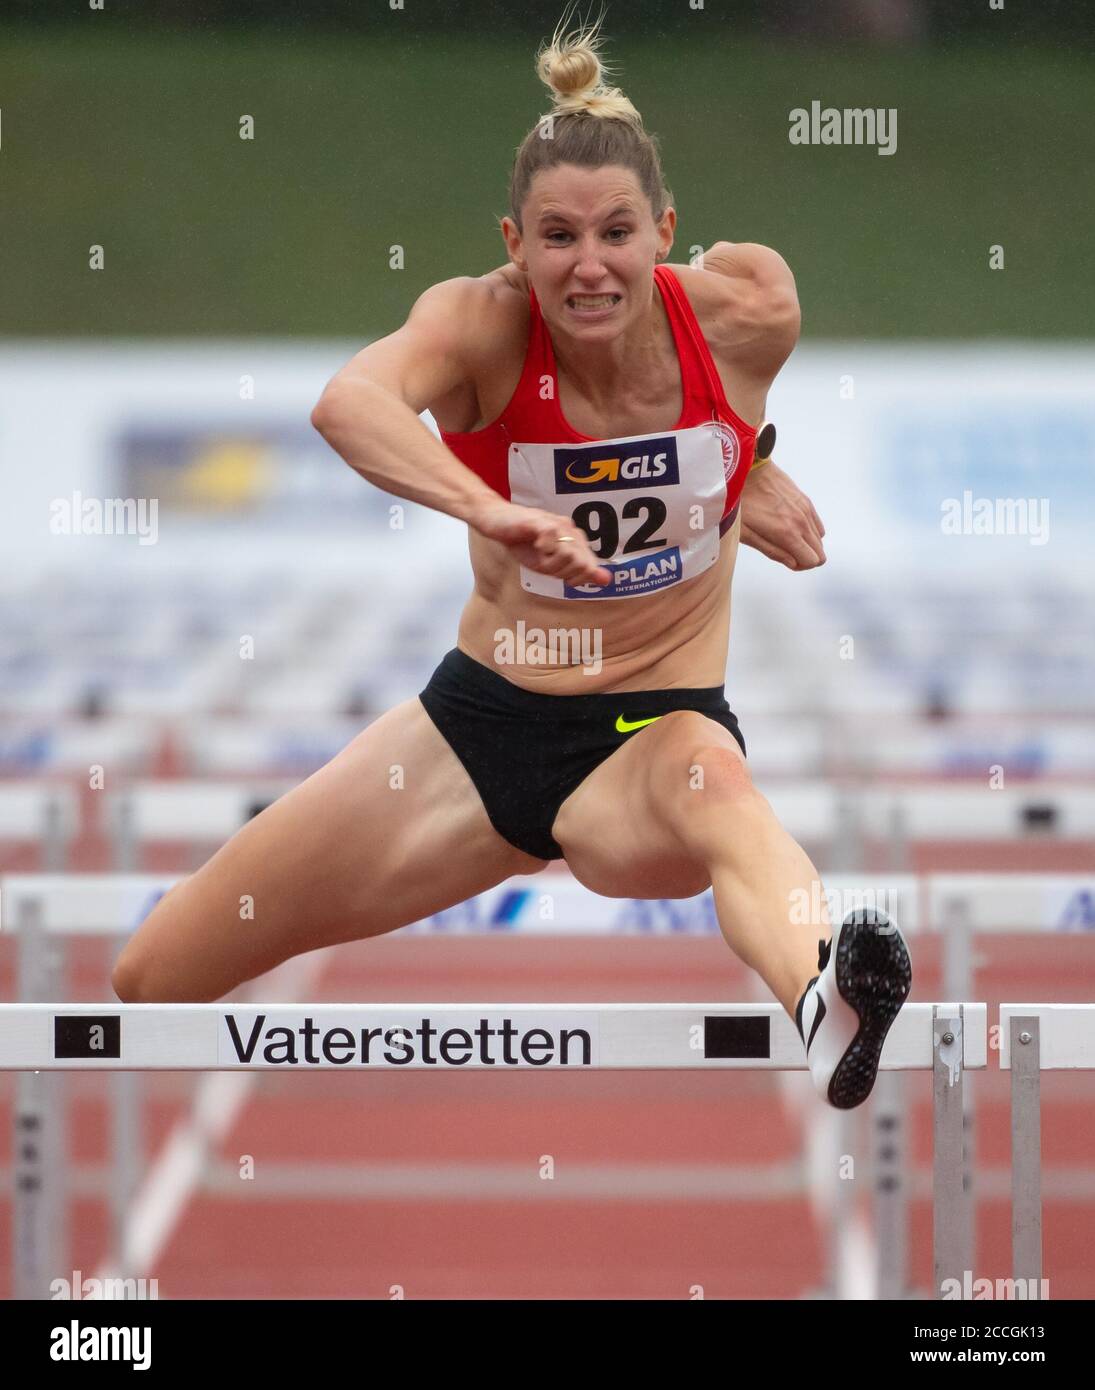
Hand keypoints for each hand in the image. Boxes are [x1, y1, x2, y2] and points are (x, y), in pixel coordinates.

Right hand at [467, 499, 612, 587]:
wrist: (495, 520)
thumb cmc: (521, 542)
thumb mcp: (552, 563)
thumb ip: (580, 570)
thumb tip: (607, 580)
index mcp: (575, 539)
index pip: (590, 567)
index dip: (574, 578)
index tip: (557, 573)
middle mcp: (570, 529)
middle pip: (582, 565)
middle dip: (562, 573)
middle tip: (545, 563)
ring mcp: (556, 523)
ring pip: (568, 556)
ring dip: (550, 564)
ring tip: (538, 553)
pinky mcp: (540, 521)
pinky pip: (551, 539)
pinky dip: (542, 549)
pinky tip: (535, 546)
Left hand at [739, 461, 825, 569]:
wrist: (747, 468)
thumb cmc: (741, 502)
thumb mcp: (746, 533)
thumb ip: (772, 550)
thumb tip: (793, 563)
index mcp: (787, 533)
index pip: (812, 561)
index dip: (799, 566)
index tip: (784, 559)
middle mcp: (802, 522)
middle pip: (820, 553)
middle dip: (804, 557)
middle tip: (783, 549)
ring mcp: (805, 509)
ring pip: (819, 539)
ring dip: (806, 543)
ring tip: (784, 537)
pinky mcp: (805, 500)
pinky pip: (817, 524)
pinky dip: (808, 530)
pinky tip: (790, 525)